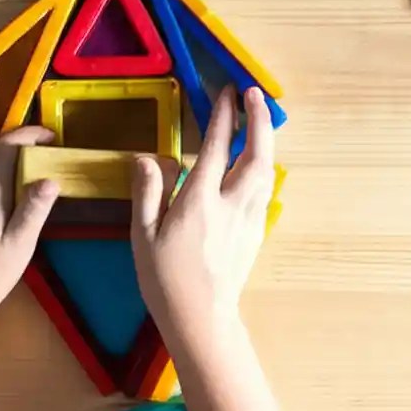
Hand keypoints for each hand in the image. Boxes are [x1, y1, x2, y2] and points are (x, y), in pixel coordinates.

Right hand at [130, 86, 275, 345]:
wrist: (200, 318)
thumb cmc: (164, 279)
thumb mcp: (144, 235)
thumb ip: (148, 192)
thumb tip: (147, 157)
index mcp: (199, 201)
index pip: (217, 147)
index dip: (223, 116)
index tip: (226, 93)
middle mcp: (230, 204)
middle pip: (256, 153)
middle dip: (258, 120)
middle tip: (255, 95)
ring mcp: (248, 218)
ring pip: (266, 171)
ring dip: (265, 141)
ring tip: (260, 120)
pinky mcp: (256, 232)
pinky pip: (264, 190)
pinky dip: (263, 167)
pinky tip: (256, 163)